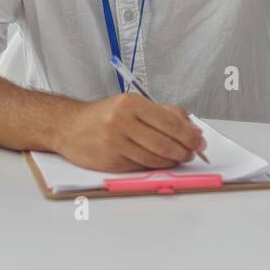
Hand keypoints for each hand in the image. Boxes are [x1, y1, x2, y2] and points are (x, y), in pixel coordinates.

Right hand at [53, 93, 205, 171]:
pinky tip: (159, 162)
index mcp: (131, 103)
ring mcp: (115, 142)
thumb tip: (192, 128)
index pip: (170, 122)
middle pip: (165, 142)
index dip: (189, 135)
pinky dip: (155, 166)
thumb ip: (163, 112)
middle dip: (185, 150)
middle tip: (193, 153)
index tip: (199, 141)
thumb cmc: (104, 116)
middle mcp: (122, 121)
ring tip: (179, 158)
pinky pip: (141, 166)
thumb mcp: (132, 104)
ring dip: (172, 161)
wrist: (69, 126)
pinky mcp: (110, 161)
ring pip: (155, 157)